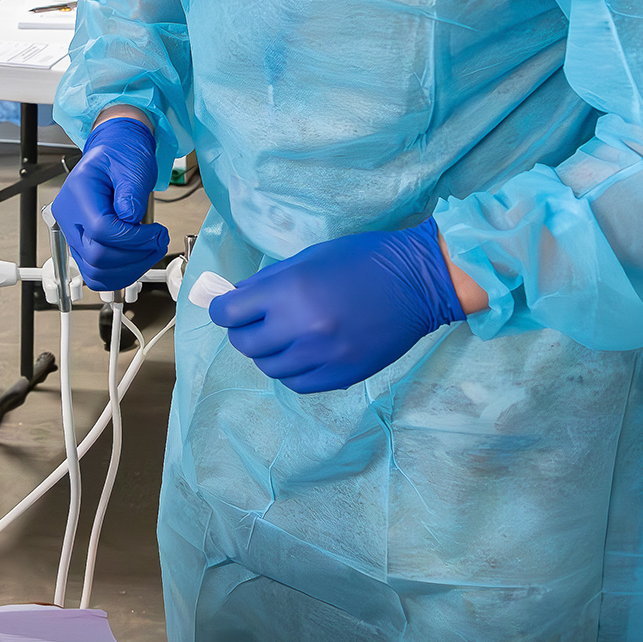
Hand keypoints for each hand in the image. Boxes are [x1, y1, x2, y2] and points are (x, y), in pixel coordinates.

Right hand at [52, 114, 168, 291]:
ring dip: (129, 269)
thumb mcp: (130, 164)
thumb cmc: (121, 154)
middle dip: (135, 255)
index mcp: (76, 194)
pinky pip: (95, 274)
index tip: (155, 232)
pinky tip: (138, 261)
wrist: (115, 151)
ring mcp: (73, 234)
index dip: (132, 238)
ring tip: (151, 250)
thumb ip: (129, 191)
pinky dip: (118, 275)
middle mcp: (69, 217)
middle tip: (158, 241)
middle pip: (97, 256)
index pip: (101, 229)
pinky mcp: (83, 246)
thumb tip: (130, 219)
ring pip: (95, 272)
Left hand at [209, 219, 465, 393]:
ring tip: (283, 336)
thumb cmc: (364, 259)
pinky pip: (297, 383)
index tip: (228, 308)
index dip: (223, 310)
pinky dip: (291, 370)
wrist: (419, 281)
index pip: (229, 313)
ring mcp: (322, 355)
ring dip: (268, 352)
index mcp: (289, 290)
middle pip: (245, 343)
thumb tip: (236, 299)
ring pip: (269, 367)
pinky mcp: (342, 375)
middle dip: (244, 331)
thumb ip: (269, 282)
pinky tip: (301, 353)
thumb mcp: (309, 257)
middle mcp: (301, 326)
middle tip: (256, 322)